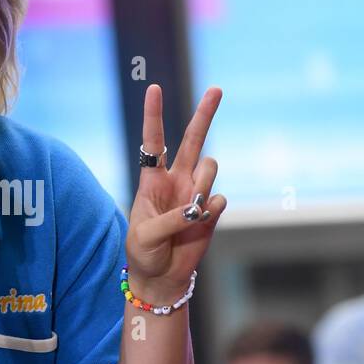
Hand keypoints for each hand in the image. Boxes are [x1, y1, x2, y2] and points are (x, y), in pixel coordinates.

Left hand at [125, 84, 224, 303]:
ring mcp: (196, 193)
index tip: (154, 88)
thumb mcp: (145, 236)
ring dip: (203, 184)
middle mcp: (176, 180)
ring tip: (190, 210)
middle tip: (217, 89)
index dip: (154, 115)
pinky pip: (219, 200)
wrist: (161, 276)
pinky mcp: (212, 210)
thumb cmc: (144, 252)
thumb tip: (198, 208)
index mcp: (152, 179)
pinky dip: (211, 211)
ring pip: (210, 167)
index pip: (153, 141)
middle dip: (205, 113)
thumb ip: (170, 220)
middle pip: (193, 138)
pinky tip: (200, 224)